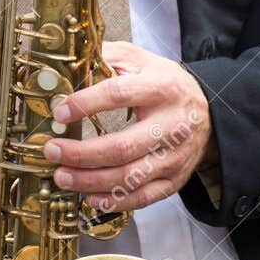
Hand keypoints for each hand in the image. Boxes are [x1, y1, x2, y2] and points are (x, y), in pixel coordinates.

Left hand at [41, 40, 214, 212]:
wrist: (207, 112)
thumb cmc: (165, 85)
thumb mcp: (141, 60)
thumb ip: (108, 58)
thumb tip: (70, 61)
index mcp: (162, 88)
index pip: (120, 94)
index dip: (86, 104)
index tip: (59, 112)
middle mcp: (172, 125)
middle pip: (122, 146)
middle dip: (81, 153)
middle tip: (52, 150)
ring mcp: (175, 156)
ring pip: (129, 177)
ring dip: (89, 180)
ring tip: (62, 176)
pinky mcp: (175, 180)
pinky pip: (142, 197)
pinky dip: (112, 201)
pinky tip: (88, 196)